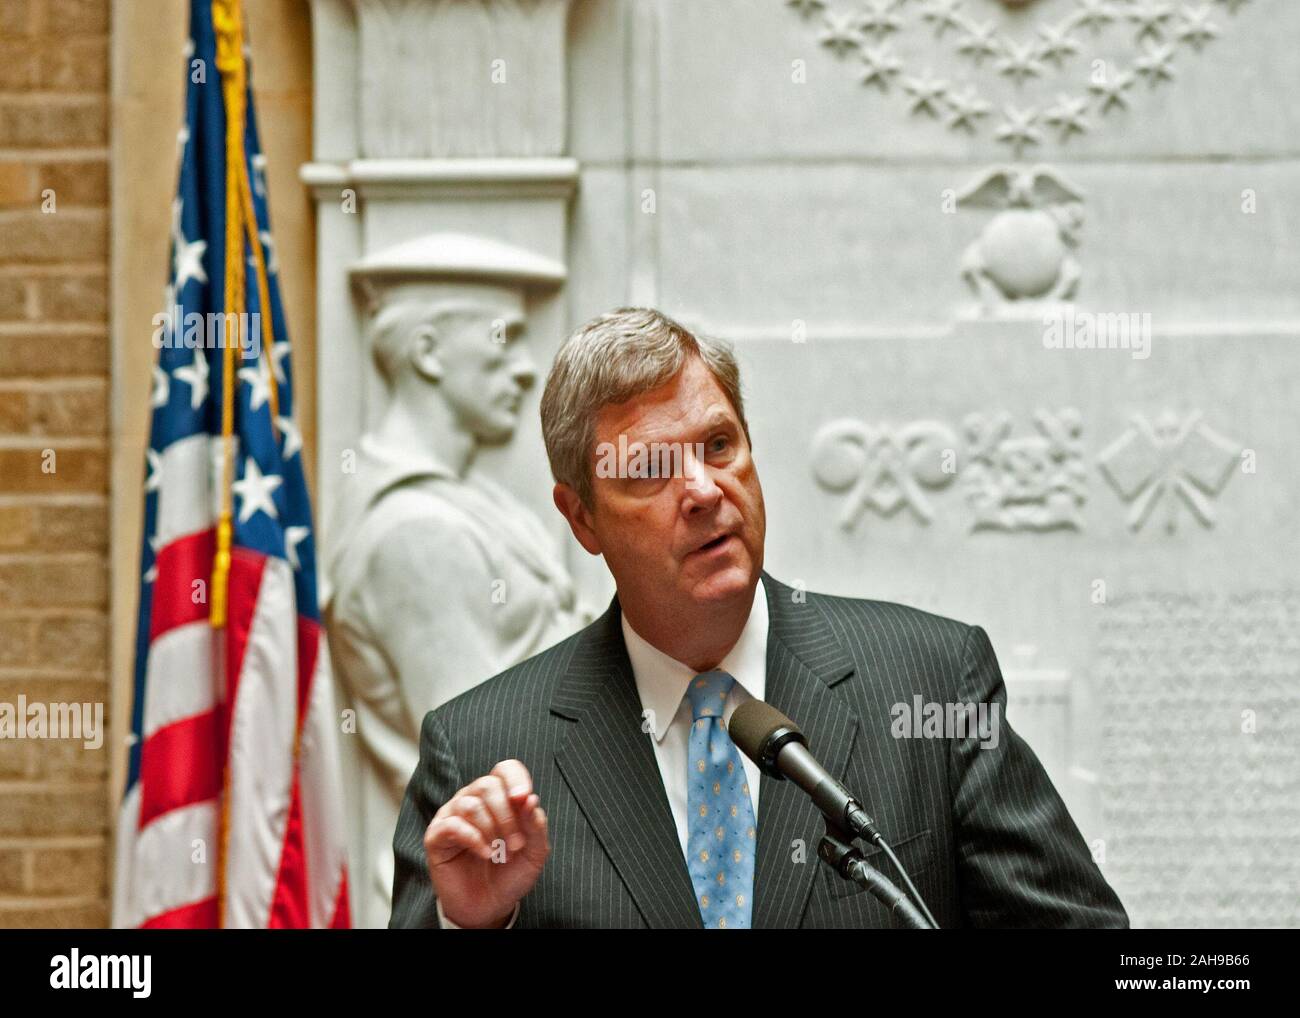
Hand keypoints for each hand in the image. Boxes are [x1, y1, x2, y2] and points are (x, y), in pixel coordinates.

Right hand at [423, 759, 549, 927]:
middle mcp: (473, 800)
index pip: (504, 770)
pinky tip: (484, 854)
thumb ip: (535, 825)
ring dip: (491, 829)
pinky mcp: (436, 836)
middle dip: (506, 815)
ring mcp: (452, 816)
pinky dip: (473, 838)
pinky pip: (452, 825)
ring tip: (499, 853)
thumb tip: (530, 800)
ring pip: (471, 804)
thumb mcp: (534, 852)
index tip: (525, 798)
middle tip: (516, 844)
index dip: (516, 779)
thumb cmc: (510, 874)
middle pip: (487, 785)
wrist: (489, 906)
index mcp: (498, 797)